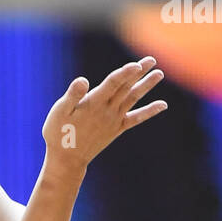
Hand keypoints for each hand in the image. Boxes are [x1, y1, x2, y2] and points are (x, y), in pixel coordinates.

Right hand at [42, 56, 166, 171]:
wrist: (66, 160)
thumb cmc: (58, 133)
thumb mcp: (58, 112)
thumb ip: (72, 96)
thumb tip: (83, 80)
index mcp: (93, 104)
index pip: (112, 85)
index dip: (125, 74)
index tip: (137, 65)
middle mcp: (107, 111)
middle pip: (126, 88)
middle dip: (139, 73)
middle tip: (152, 59)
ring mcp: (113, 120)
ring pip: (133, 99)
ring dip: (146, 86)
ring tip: (159, 74)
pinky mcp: (116, 129)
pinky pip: (136, 119)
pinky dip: (150, 111)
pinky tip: (163, 105)